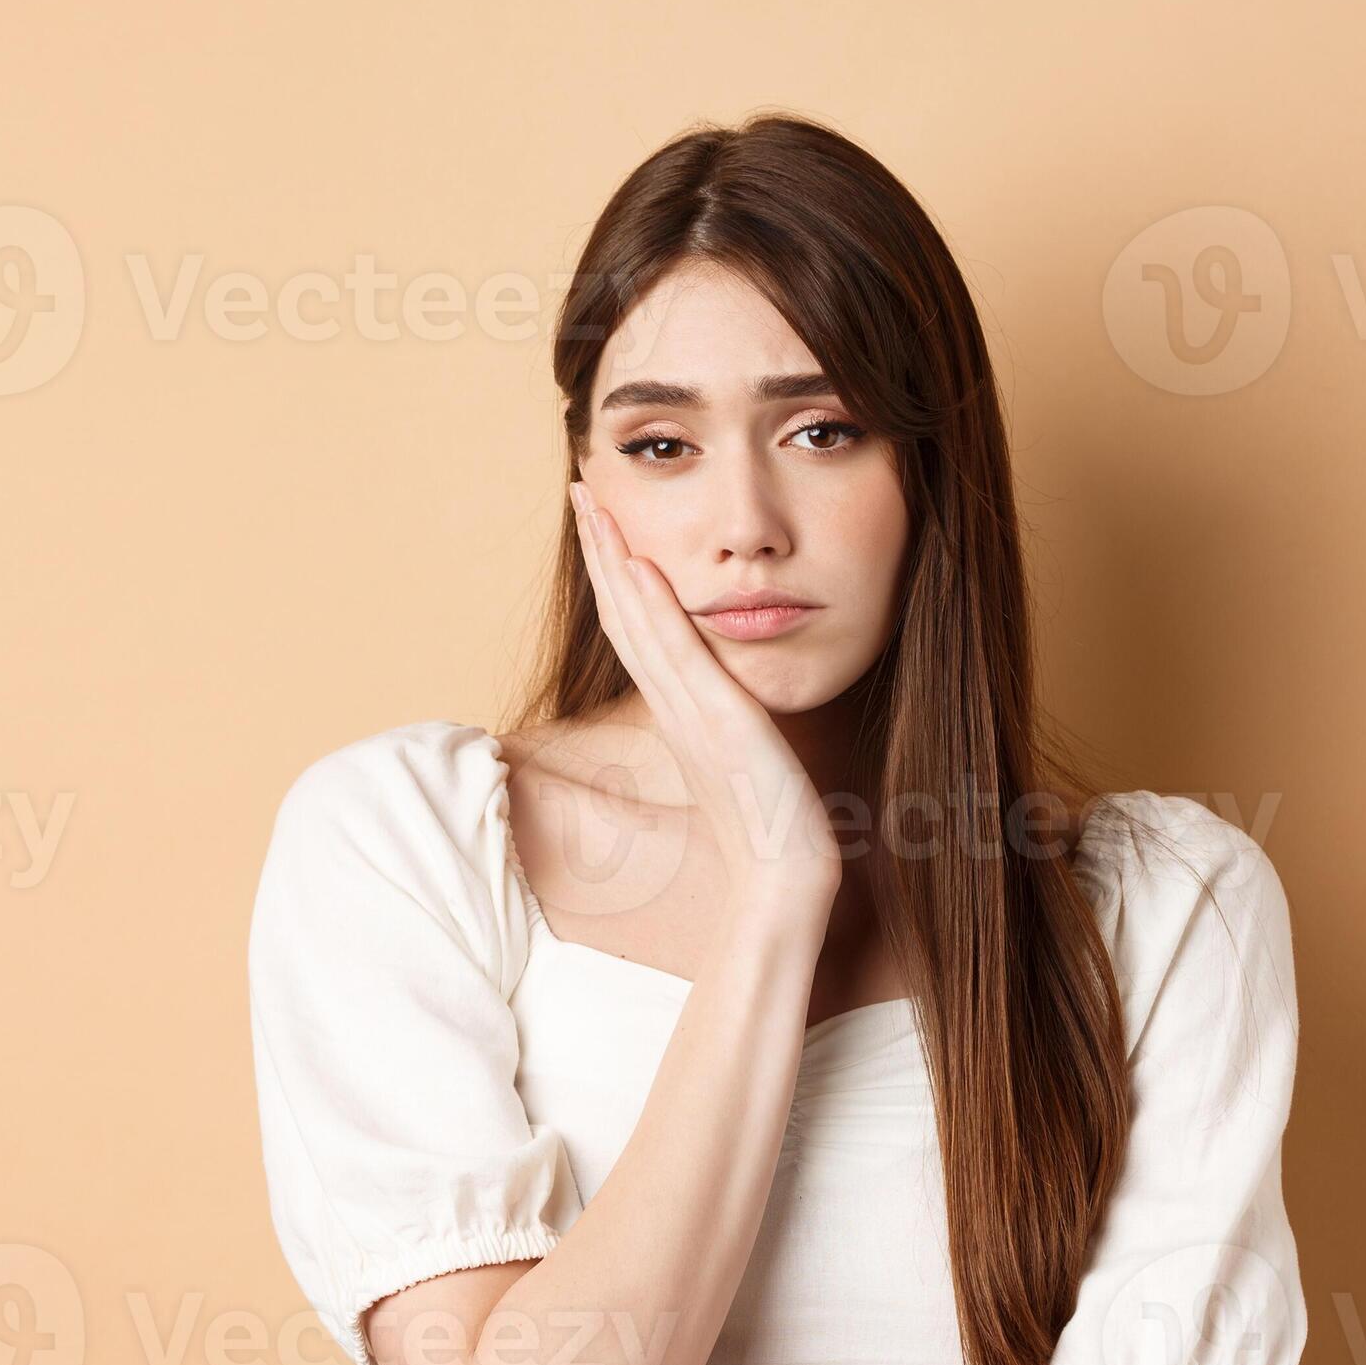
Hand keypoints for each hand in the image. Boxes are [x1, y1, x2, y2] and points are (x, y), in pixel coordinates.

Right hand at [569, 484, 837, 906]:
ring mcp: (689, 710)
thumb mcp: (749, 756)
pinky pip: (676, 652)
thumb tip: (733, 702)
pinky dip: (653, 606)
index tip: (603, 520)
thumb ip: (734, 720)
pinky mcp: (717, 720)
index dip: (613, 570)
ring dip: (613, 558)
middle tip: (580, 488)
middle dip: (600, 545)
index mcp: (677, 707)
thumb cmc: (775, 827)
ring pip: (637, 621)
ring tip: (594, 504)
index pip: (635, 625)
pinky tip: (640, 563)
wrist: (785, 876)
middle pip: (622, 611)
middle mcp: (672, 703)